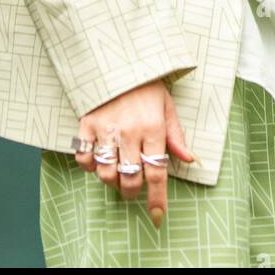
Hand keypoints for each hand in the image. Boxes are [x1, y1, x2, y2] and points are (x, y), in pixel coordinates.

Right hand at [74, 79, 195, 227]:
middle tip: (134, 189)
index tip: (157, 216)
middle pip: (130, 179)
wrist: (116, 59)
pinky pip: (85, 158)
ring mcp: (106, 129)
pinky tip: (99, 159)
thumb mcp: (167, 105)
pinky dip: (90, 166)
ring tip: (118, 172)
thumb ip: (176, 135)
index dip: (157, 198)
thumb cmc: (145, 84)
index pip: (157, 173)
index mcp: (153, 127)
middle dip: (133, 192)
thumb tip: (189, 159)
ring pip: (106, 174)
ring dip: (113, 181)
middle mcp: (129, 131)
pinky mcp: (86, 124)